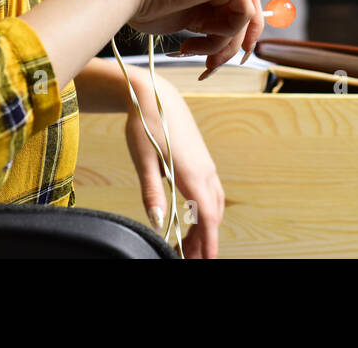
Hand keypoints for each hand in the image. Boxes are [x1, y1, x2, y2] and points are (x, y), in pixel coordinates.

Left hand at [122, 68, 224, 257]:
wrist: (156, 95)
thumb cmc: (147, 125)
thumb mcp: (143, 161)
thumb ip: (152, 192)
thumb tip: (158, 222)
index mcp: (192, 174)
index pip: (207, 219)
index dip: (208, 243)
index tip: (205, 261)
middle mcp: (205, 172)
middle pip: (212, 216)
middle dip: (205, 241)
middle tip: (190, 258)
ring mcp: (207, 166)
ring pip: (214, 205)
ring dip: (206, 227)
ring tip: (190, 244)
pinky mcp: (202, 161)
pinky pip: (211, 193)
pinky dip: (206, 211)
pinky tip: (194, 217)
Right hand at [123, 0, 264, 76]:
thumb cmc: (148, 6)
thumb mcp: (189, 15)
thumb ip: (211, 21)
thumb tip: (236, 44)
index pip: (239, 4)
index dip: (237, 35)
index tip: (220, 59)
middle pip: (245, 12)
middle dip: (231, 45)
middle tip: (211, 66)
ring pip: (244, 18)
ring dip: (220, 44)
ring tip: (192, 51)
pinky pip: (243, 15)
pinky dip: (222, 35)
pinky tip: (194, 38)